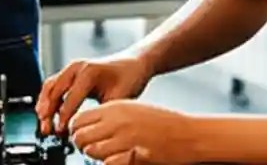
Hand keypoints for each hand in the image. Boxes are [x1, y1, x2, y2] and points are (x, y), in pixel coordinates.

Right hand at [37, 56, 154, 134]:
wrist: (133, 62)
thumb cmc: (129, 77)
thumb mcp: (120, 98)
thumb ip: (103, 113)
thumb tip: (90, 129)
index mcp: (88, 72)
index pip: (69, 99)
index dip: (64, 118)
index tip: (62, 131)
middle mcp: (77, 67)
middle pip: (54, 90)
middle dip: (48, 112)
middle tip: (46, 129)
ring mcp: (72, 68)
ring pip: (50, 86)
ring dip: (44, 105)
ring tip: (44, 123)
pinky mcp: (71, 72)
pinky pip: (54, 85)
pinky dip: (50, 99)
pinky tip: (50, 113)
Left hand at [70, 100, 199, 164]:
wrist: (189, 134)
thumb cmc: (163, 122)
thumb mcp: (133, 109)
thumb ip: (109, 116)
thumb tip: (86, 125)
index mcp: (115, 108)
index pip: (79, 119)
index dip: (78, 131)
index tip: (83, 136)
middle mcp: (117, 122)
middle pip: (80, 137)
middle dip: (82, 145)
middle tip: (91, 149)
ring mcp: (125, 140)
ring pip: (91, 152)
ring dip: (95, 156)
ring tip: (107, 155)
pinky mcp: (134, 157)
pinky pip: (108, 163)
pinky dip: (109, 163)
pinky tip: (119, 160)